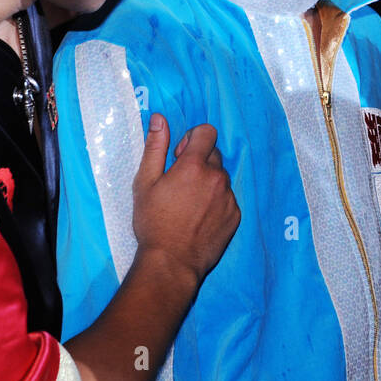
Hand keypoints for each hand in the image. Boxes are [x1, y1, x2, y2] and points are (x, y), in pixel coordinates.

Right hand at [131, 115, 238, 285]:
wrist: (172, 262)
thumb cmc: (154, 222)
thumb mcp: (145, 182)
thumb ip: (155, 147)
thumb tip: (159, 118)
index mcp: (195, 165)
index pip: (207, 131)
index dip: (192, 139)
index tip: (180, 156)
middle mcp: (217, 178)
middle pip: (214, 155)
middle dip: (199, 162)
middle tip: (180, 184)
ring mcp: (229, 198)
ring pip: (220, 178)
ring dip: (208, 183)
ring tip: (188, 205)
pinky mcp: (235, 216)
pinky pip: (227, 198)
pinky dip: (216, 202)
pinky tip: (199, 218)